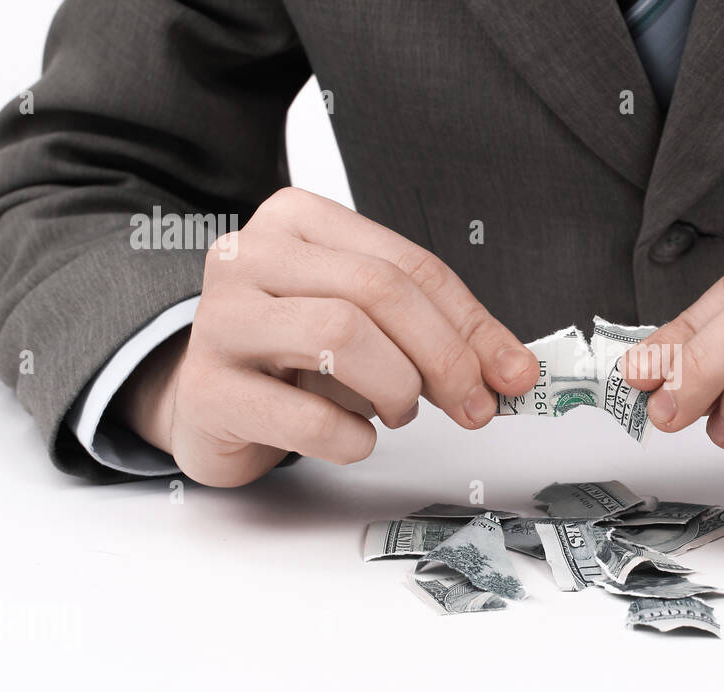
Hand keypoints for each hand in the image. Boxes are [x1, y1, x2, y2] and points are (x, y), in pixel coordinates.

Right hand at [118, 187, 538, 486]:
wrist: (208, 400)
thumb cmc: (295, 357)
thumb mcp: (371, 326)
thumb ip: (441, 337)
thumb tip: (515, 370)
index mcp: (298, 221)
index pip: (409, 264)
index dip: (472, 325)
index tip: (511, 374)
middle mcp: (250, 255)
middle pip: (379, 292)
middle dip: (446, 358)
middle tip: (473, 406)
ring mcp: (218, 319)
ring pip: (340, 336)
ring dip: (396, 389)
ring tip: (398, 411)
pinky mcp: (208, 389)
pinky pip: (308, 416)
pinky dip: (353, 439)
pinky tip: (354, 438)